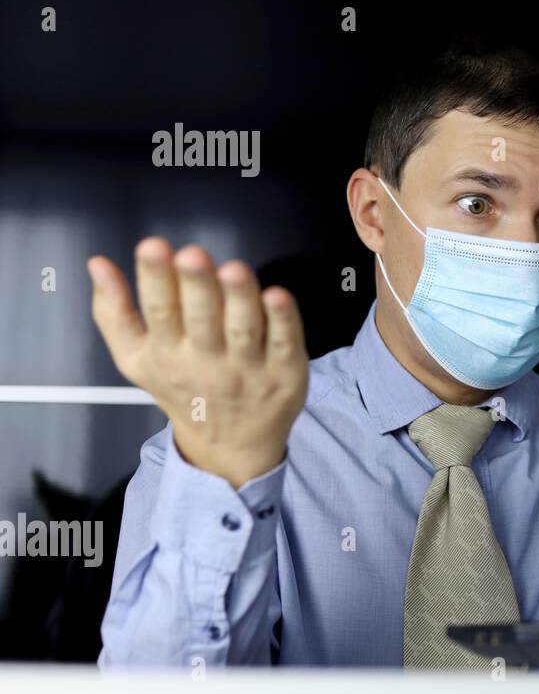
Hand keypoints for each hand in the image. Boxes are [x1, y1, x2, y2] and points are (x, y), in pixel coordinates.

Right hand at [88, 237, 308, 488]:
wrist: (231, 446)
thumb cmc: (184, 390)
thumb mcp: (135, 359)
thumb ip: (113, 312)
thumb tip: (98, 264)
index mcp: (167, 352)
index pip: (159, 312)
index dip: (155, 278)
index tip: (153, 247)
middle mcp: (207, 360)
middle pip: (201, 318)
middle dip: (196, 285)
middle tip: (192, 255)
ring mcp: (248, 367)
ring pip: (243, 328)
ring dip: (239, 298)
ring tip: (233, 270)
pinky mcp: (285, 370)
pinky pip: (285, 342)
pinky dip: (283, 321)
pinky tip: (277, 296)